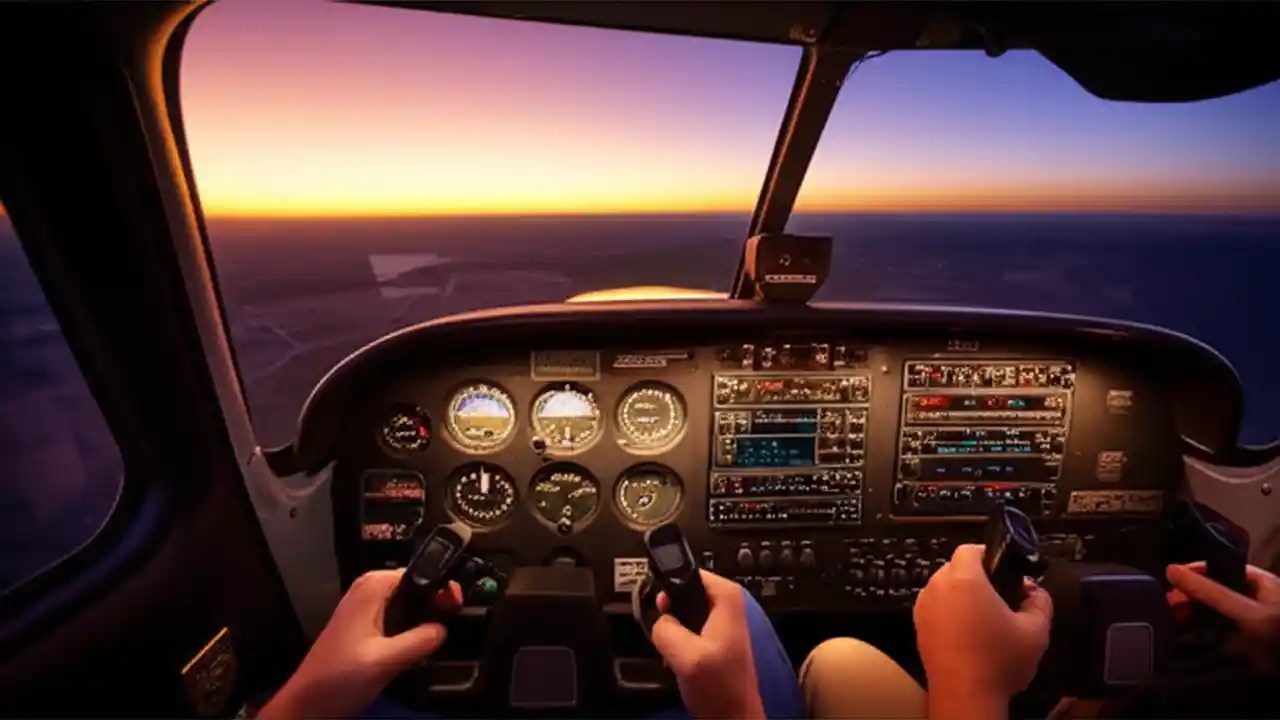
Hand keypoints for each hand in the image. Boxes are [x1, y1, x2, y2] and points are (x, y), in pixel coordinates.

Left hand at [258, 571, 461, 719]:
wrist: (306, 705)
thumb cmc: (339, 679)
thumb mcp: (385, 660)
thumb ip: (419, 641)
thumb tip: (443, 629)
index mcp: (372, 587)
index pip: (418, 573)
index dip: (441, 588)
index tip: (457, 608)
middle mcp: (368, 591)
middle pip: (414, 588)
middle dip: (434, 604)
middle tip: (451, 626)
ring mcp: (365, 609)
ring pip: (407, 605)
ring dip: (423, 620)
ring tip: (437, 640)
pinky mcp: (364, 628)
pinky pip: (397, 619)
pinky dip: (410, 630)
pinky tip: (418, 649)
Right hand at [651, 570, 764, 719]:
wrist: (733, 718)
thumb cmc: (718, 688)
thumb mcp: (686, 656)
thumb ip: (665, 628)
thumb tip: (660, 621)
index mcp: (726, 596)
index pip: (688, 570)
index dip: (669, 584)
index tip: (655, 601)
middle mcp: (727, 603)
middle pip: (683, 590)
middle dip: (669, 610)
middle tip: (665, 630)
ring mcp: (721, 622)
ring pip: (681, 611)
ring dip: (672, 629)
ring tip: (672, 648)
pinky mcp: (714, 640)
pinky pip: (686, 628)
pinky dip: (677, 641)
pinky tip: (677, 657)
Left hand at [913, 544, 1052, 719]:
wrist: (966, 696)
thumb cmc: (997, 663)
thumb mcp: (1035, 630)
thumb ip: (1040, 600)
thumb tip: (1035, 590)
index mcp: (964, 580)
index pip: (970, 548)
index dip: (988, 553)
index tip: (1002, 566)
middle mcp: (938, 588)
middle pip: (955, 567)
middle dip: (977, 576)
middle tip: (999, 594)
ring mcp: (924, 608)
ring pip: (943, 588)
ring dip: (961, 595)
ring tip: (984, 616)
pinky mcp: (919, 627)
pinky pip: (935, 608)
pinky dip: (949, 613)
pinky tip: (968, 633)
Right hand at [1167, 562, 1279, 667]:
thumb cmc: (1279, 631)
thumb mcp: (1246, 610)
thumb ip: (1210, 591)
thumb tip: (1171, 569)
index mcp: (1257, 583)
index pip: (1218, 569)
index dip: (1193, 573)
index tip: (1168, 582)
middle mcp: (1252, 601)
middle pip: (1213, 594)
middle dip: (1188, 600)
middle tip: (1164, 608)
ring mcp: (1249, 627)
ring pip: (1213, 619)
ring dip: (1191, 623)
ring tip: (1168, 627)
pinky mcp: (1246, 650)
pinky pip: (1218, 643)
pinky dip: (1201, 644)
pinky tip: (1184, 648)